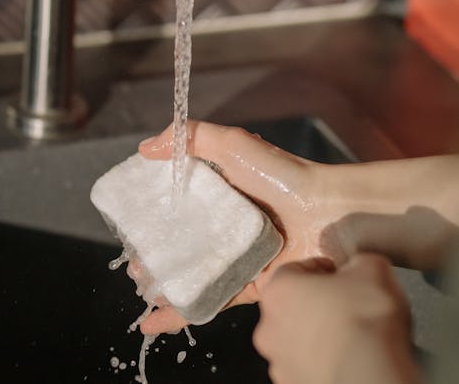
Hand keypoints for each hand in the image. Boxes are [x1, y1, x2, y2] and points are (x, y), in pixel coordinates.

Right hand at [136, 120, 334, 333]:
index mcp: (222, 193)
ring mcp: (236, 258)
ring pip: (191, 274)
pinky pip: (209, 301)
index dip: (152, 213)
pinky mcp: (247, 286)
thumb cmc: (285, 176)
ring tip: (141, 286)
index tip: (127, 221)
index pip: (179, 205)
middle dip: (152, 254)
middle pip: (181, 243)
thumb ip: (191, 137)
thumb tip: (145, 147)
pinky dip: (180, 313)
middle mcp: (227, 227)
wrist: (331, 216)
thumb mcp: (234, 145)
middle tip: (132, 262)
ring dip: (162, 284)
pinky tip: (152, 320)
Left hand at [254, 254, 419, 383]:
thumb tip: (360, 266)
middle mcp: (269, 327)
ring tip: (350, 336)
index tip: (339, 275)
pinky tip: (346, 358)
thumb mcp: (372, 269)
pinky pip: (306, 366)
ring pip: (296, 340)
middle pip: (291, 307)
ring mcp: (278, 361)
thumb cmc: (364, 322)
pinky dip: (322, 362)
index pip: (295, 270)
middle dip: (316, 304)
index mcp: (279, 290)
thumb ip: (359, 262)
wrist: (368, 374)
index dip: (322, 270)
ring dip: (317, 336)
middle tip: (346, 306)